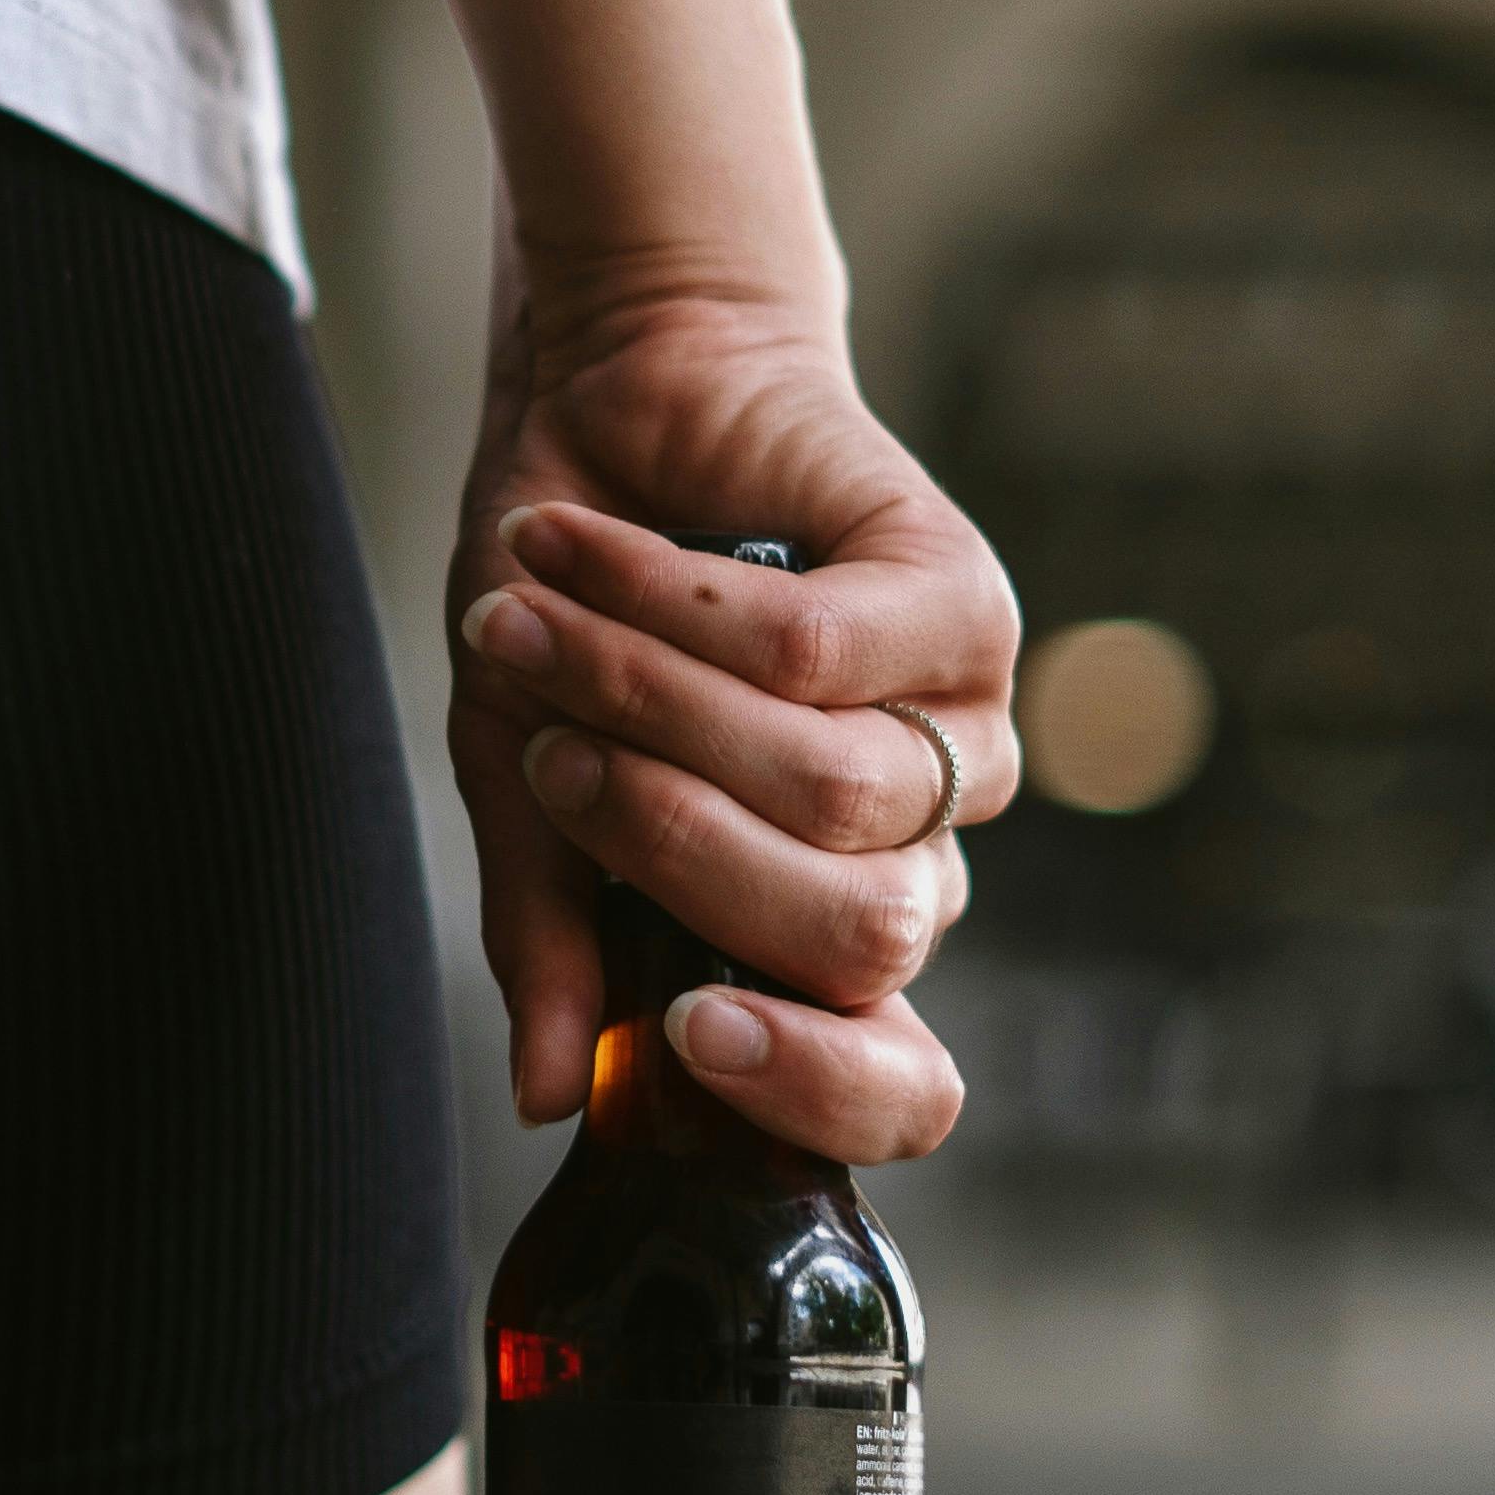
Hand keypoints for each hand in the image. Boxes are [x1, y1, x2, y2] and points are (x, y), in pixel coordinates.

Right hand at [445, 269, 1020, 1159]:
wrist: (617, 401)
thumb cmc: (574, 611)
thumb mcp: (526, 783)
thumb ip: (554, 934)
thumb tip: (549, 1094)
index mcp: (822, 933)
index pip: (901, 1086)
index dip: (815, 1088)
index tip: (684, 1044)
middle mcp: (914, 853)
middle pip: (858, 936)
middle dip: (678, 854)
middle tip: (558, 765)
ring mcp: (961, 734)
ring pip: (831, 791)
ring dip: (647, 700)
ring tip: (536, 624)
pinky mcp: (968, 606)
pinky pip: (818, 654)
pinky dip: (668, 605)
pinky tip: (584, 556)